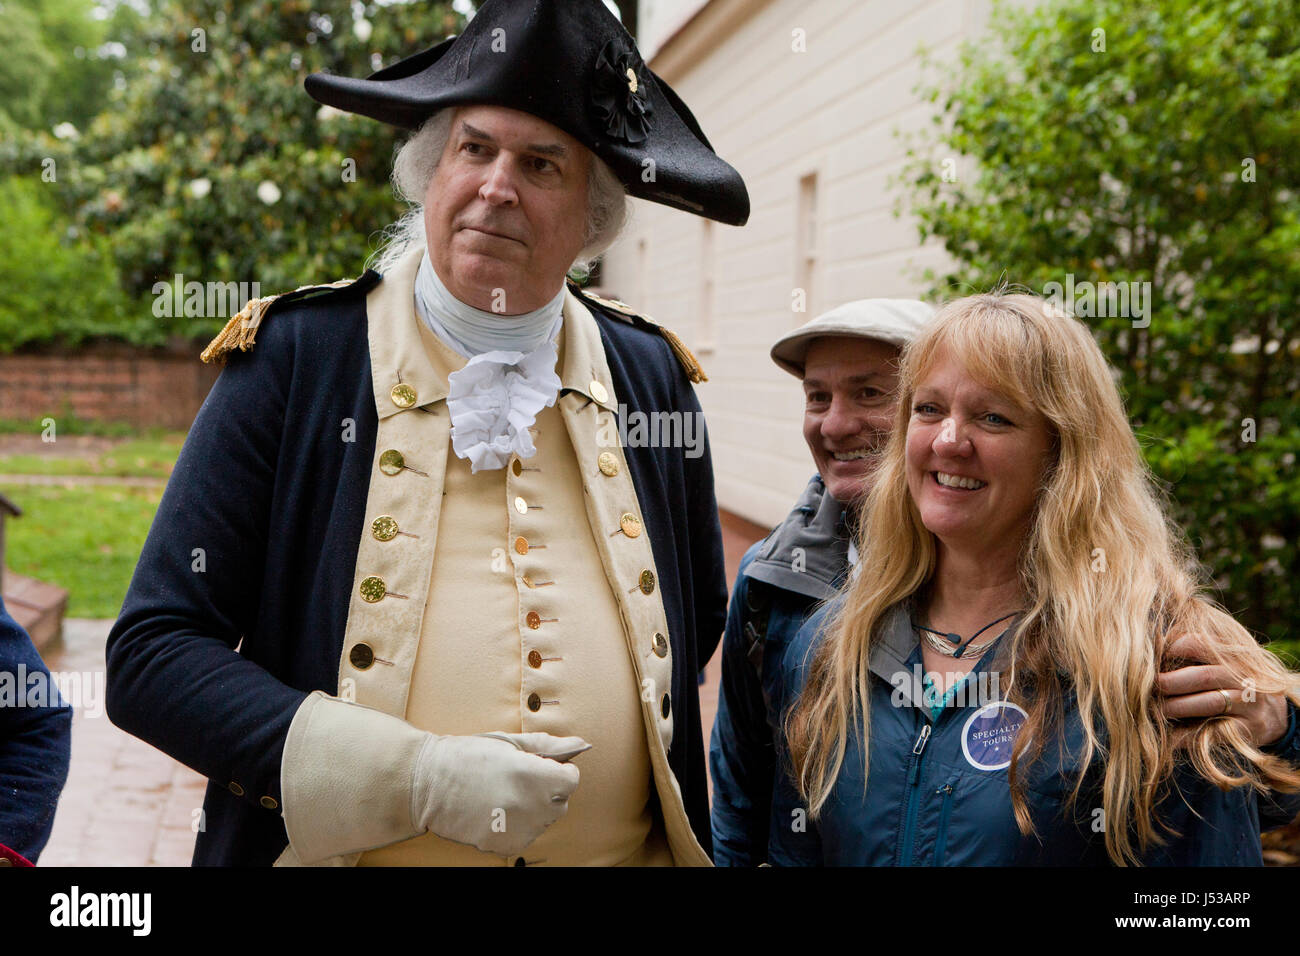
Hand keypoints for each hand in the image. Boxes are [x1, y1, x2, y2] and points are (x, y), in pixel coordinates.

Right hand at [279, 692, 590, 863]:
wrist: (427, 784)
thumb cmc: (469, 756)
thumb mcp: (510, 743)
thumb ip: (549, 746)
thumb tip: (582, 745)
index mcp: (532, 775)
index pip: (572, 779)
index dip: (558, 770)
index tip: (539, 766)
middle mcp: (528, 805)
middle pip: (561, 802)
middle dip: (547, 790)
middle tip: (516, 779)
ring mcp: (516, 829)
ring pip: (544, 821)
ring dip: (533, 809)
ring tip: (502, 794)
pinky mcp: (503, 846)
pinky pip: (526, 836)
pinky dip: (517, 826)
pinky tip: (496, 811)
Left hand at [1158, 634, 1288, 747]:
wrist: (1276, 715)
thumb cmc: (1232, 682)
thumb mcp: (1220, 662)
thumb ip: (1191, 654)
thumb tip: (1150, 647)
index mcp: (1232, 654)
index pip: (1197, 643)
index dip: (1169, 650)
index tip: (1149, 662)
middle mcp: (1244, 677)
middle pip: (1202, 676)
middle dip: (1168, 683)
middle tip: (1145, 689)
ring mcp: (1249, 704)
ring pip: (1208, 703)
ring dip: (1174, 708)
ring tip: (1152, 711)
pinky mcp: (1248, 730)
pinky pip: (1213, 733)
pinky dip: (1186, 736)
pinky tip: (1167, 738)